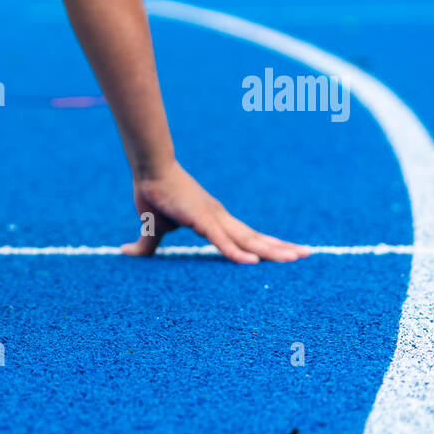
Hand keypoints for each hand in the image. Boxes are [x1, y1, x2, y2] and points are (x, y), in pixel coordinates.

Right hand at [120, 163, 308, 263]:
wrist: (149, 171)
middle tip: (307, 255)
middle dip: (281, 247)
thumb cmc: (154, 195)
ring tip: (296, 258)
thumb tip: (125, 253)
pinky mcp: (200, 219)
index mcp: (214, 220)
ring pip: (247, 239)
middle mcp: (221, 218)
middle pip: (256, 237)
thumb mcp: (152, 228)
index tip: (286, 252)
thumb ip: (146, 246)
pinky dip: (236, 252)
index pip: (246, 236)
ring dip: (272, 250)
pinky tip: (252, 262)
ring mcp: (213, 218)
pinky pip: (221, 240)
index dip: (266, 245)